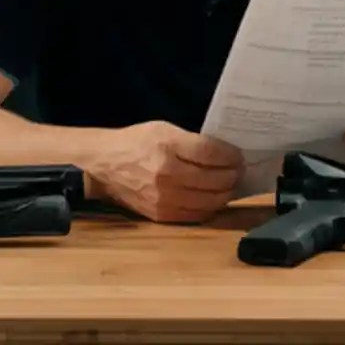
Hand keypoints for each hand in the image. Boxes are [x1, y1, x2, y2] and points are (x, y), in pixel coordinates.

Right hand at [87, 120, 243, 222]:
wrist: (104, 166)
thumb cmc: (136, 143)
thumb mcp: (164, 129)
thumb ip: (193, 141)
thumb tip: (224, 154)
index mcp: (168, 147)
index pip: (212, 154)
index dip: (231, 156)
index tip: (239, 156)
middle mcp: (168, 175)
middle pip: (215, 180)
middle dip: (233, 175)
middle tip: (240, 171)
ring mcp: (164, 198)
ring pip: (210, 201)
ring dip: (226, 193)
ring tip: (230, 185)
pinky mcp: (161, 215)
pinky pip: (196, 215)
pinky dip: (210, 207)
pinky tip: (214, 199)